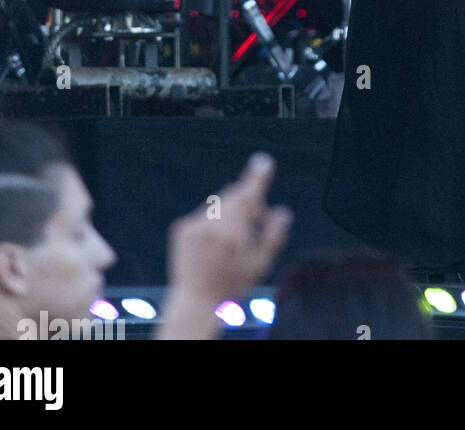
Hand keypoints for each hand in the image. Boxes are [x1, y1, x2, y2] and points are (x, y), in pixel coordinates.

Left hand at [159, 153, 291, 337]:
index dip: (257, 179)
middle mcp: (211, 227)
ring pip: (219, 204)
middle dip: (246, 202)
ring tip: (228, 241)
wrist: (195, 302)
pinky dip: (212, 221)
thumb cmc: (232, 284)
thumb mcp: (260, 265)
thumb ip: (274, 235)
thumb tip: (283, 211)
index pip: (247, 197)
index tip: (263, 162)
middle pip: (234, 197)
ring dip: (228, 212)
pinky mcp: (181, 228)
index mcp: (232, 236)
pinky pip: (204, 213)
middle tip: (254, 220)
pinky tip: (211, 244)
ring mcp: (193, 226)